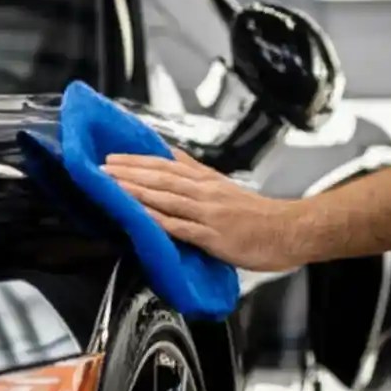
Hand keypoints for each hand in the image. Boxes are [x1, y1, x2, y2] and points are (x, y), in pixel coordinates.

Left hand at [102, 150, 308, 271]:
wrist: (288, 230)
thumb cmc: (255, 213)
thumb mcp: (223, 185)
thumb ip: (195, 172)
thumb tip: (170, 154)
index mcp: (205, 180)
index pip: (165, 164)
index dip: (136, 160)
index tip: (112, 157)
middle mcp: (204, 192)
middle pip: (161, 177)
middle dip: (129, 172)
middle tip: (101, 168)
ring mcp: (208, 213)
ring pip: (167, 198)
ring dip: (137, 191)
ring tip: (112, 186)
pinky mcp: (213, 236)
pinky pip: (181, 227)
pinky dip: (159, 220)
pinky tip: (141, 217)